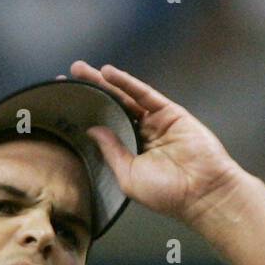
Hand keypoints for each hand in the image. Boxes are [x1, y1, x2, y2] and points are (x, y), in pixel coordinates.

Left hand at [65, 60, 244, 223]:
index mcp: (129, 155)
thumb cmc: (166, 194)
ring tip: (80, 70)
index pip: (102, 130)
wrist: (202, 192)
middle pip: (110, 109)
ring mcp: (155, 123)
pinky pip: (144, 93)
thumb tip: (92, 129)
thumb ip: (111, 151)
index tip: (62, 106)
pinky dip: (126, 82)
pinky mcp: (169, 112)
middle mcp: (140, 137)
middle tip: (67, 77)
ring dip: (103, 83)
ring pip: (124, 98)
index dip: (83, 117)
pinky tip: (107, 73)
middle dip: (89, 93)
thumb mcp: (128, 176)